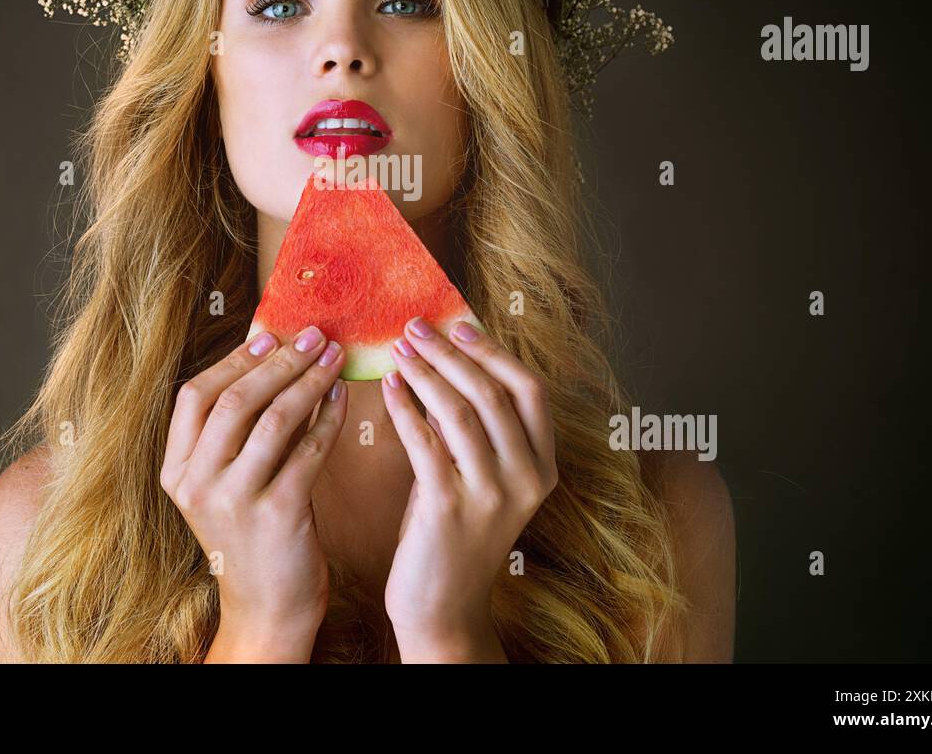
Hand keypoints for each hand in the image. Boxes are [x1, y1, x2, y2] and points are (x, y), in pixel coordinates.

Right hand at [159, 325, 348, 657]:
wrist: (268, 607)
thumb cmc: (253, 532)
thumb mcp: (225, 482)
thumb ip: (237, 430)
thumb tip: (270, 354)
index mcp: (176, 471)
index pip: (195, 396)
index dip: (234, 361)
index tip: (269, 336)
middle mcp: (197, 485)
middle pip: (235, 401)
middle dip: (279, 362)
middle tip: (313, 335)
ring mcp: (235, 502)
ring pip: (275, 419)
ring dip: (309, 381)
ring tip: (334, 357)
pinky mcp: (279, 515)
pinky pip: (309, 450)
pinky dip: (329, 418)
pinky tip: (344, 398)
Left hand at [380, 316, 557, 661]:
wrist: (442, 605)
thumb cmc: (454, 532)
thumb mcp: (481, 477)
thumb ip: (477, 429)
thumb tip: (449, 359)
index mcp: (543, 467)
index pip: (531, 391)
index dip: (495, 352)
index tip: (460, 324)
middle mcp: (526, 479)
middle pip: (493, 394)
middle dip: (451, 353)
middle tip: (416, 327)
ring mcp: (491, 495)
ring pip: (460, 412)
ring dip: (425, 373)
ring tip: (398, 350)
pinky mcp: (449, 509)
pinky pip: (425, 443)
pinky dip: (405, 408)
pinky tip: (388, 388)